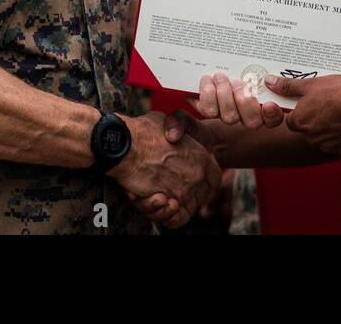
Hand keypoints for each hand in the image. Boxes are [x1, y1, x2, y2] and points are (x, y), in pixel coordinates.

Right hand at [111, 112, 220, 227]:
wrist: (124, 144)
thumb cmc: (143, 130)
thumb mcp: (167, 122)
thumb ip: (175, 131)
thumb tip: (172, 134)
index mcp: (201, 156)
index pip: (215, 179)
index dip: (206, 184)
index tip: (195, 184)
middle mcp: (196, 175)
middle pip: (202, 197)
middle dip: (189, 198)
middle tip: (173, 192)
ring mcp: (183, 190)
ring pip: (186, 209)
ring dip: (173, 207)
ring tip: (160, 197)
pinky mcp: (166, 201)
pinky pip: (174, 218)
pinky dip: (166, 215)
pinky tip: (157, 201)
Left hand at [195, 71, 285, 128]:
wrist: (207, 66)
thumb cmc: (237, 63)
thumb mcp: (253, 64)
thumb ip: (264, 69)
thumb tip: (275, 69)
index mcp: (263, 104)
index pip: (274, 118)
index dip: (272, 114)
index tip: (268, 104)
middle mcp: (247, 114)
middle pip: (253, 121)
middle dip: (245, 102)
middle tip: (238, 82)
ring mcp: (228, 114)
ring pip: (230, 117)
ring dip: (225, 95)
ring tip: (220, 77)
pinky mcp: (209, 111)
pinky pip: (208, 110)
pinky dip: (207, 93)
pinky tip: (208, 79)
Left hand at [265, 74, 340, 155]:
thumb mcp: (314, 84)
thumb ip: (289, 86)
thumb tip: (269, 82)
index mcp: (300, 121)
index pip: (291, 117)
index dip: (301, 108)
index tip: (312, 101)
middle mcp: (310, 137)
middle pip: (306, 127)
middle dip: (314, 116)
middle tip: (329, 101)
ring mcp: (327, 145)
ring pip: (321, 135)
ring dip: (327, 125)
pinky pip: (335, 142)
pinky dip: (340, 133)